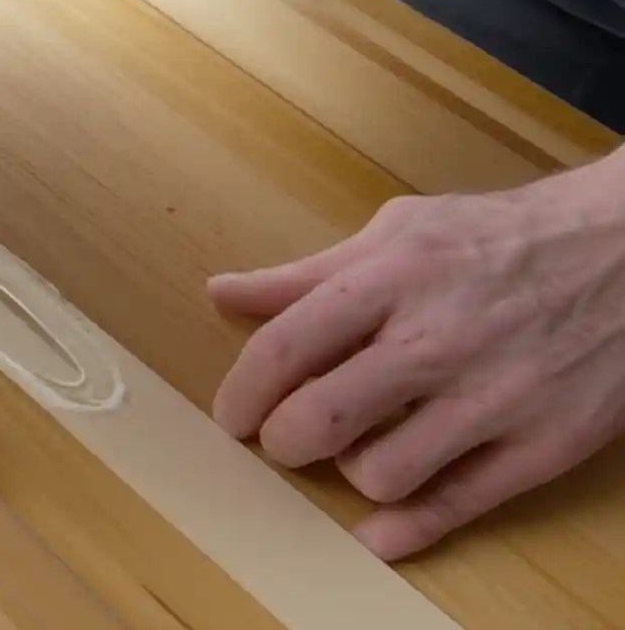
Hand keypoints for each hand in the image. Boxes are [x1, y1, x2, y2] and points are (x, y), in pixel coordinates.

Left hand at [208, 149, 624, 560]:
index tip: (233, 416)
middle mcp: (439, 338)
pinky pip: (456, 506)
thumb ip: (305, 273)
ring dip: (351, 473)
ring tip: (359, 450)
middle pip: (319, 420)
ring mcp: (494, 396)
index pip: (283, 349)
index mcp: (392, 277)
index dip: (241, 394)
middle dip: (282, 442)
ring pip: (380, 473)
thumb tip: (221, 292)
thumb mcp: (398, 232)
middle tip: (285, 439)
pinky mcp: (542, 444)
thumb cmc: (497, 238)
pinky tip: (378, 531)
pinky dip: (405, 531)